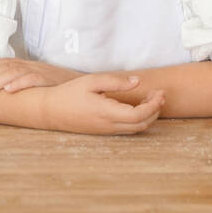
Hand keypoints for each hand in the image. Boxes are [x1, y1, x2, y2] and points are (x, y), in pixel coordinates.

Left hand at [0, 59, 81, 94]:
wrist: (84, 84)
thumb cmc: (60, 84)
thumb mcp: (40, 78)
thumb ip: (24, 79)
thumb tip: (3, 87)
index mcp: (28, 65)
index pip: (4, 63)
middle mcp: (32, 66)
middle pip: (5, 68)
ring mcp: (41, 72)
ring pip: (15, 73)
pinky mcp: (50, 80)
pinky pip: (33, 80)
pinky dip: (20, 84)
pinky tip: (8, 90)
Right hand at [42, 74, 165, 134]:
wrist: (51, 111)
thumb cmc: (70, 93)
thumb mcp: (92, 81)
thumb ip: (116, 82)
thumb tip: (137, 82)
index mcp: (106, 112)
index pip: (139, 115)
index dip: (154, 105)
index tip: (159, 92)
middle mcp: (109, 125)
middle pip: (142, 124)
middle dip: (156, 110)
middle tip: (160, 94)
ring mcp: (107, 130)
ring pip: (136, 129)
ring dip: (149, 115)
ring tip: (152, 98)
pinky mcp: (104, 131)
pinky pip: (128, 129)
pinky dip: (139, 119)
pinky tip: (138, 106)